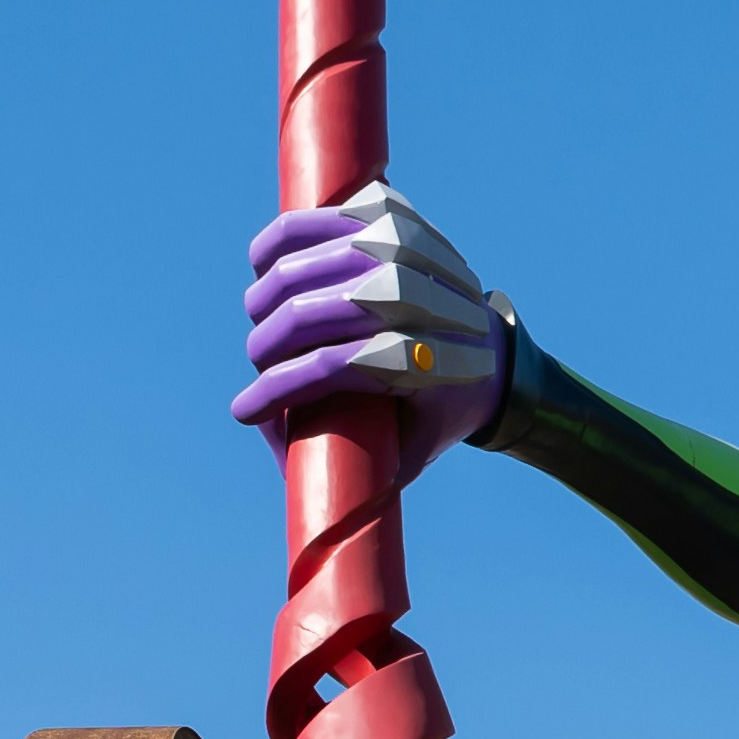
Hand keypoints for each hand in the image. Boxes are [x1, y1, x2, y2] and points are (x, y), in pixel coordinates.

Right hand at [236, 182, 509, 477]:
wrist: (495, 356)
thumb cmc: (436, 416)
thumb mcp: (408, 458)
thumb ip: (356, 486)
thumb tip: (302, 521)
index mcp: (428, 361)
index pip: (331, 369)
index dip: (277, 393)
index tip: (244, 413)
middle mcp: (421, 301)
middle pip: (310, 314)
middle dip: (268, 344)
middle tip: (259, 363)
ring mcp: (412, 254)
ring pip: (309, 265)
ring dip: (269, 297)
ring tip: (262, 321)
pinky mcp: (400, 222)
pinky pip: (323, 217)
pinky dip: (285, 237)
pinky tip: (264, 263)